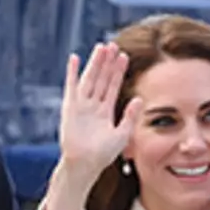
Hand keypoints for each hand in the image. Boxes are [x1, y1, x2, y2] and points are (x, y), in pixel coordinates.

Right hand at [59, 43, 141, 179]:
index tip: (124, 56)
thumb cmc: (103, 155)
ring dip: (95, 63)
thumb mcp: (122, 135)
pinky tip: (75, 58)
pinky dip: (72, 72)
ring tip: (101, 47)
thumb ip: (130, 116)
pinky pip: (71, 86)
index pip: (113, 86)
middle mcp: (93, 106)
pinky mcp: (70, 107)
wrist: (85, 164)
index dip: (118, 71)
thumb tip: (139, 98)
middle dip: (107, 63)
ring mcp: (81, 105)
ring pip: (90, 79)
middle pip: (101, 79)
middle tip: (113, 45)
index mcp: (105, 112)